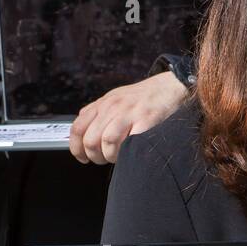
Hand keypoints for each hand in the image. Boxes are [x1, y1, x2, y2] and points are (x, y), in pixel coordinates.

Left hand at [69, 70, 187, 164]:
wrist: (170, 86)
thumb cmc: (142, 97)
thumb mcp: (114, 98)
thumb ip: (97, 112)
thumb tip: (81, 129)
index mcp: (102, 104)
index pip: (77, 128)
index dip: (76, 148)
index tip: (82, 157)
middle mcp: (112, 107)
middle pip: (91, 140)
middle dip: (95, 157)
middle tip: (104, 159)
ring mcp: (129, 114)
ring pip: (107, 143)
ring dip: (111, 157)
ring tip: (118, 156)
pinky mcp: (146, 121)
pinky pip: (129, 143)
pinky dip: (127, 153)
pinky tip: (131, 152)